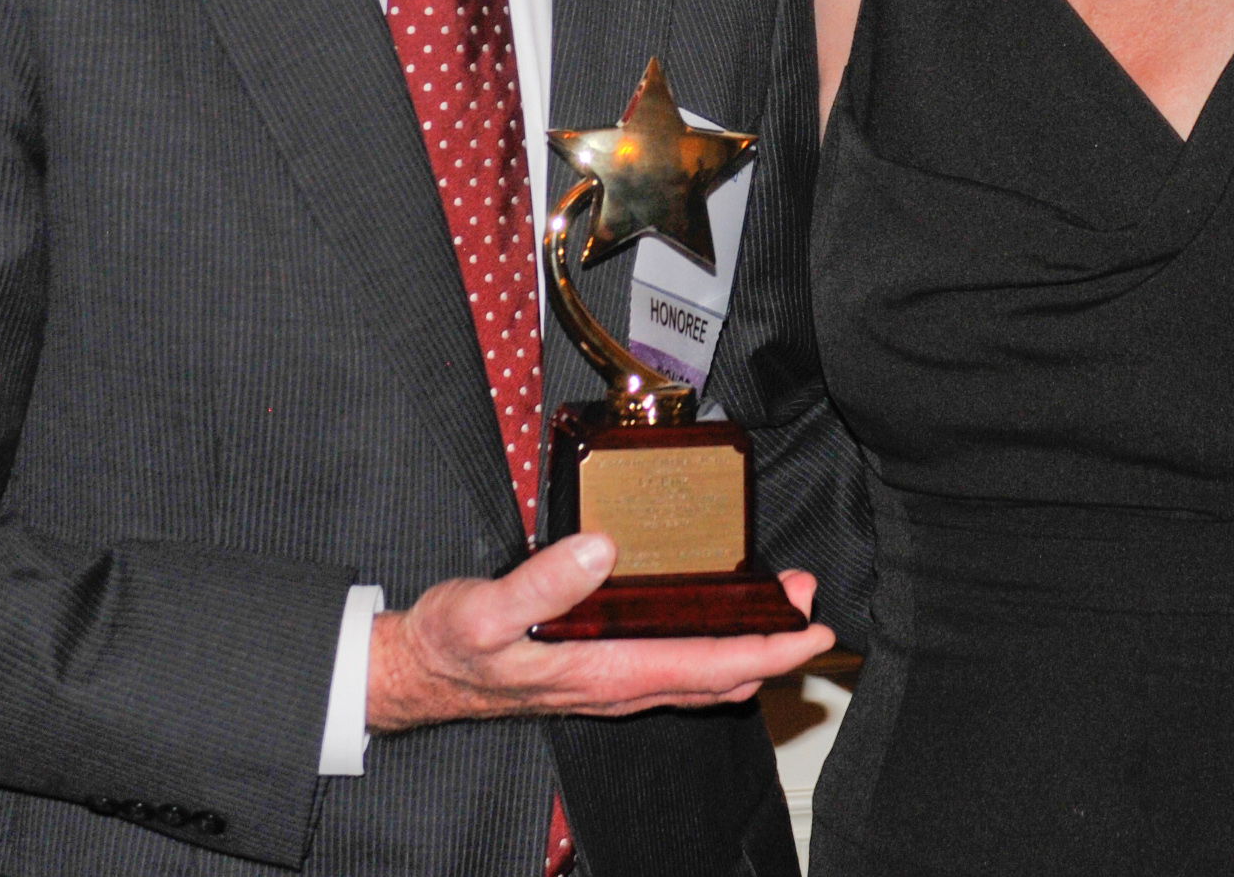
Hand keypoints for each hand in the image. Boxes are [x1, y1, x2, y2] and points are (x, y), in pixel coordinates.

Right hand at [367, 533, 834, 732]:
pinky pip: (675, 666)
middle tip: (811, 607)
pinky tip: (715, 622)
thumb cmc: (454, 645)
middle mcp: (619, 683)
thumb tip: (602, 550)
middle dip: (774, 645)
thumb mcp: (488, 610)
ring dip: (749, 645)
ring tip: (782, 609)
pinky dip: (713, 646)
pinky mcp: (601, 668)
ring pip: (701, 674)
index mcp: (605, 670)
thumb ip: (544, 582)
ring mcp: (613, 680)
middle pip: (719, 674)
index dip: (768, 649)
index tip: (810, 631)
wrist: (421, 672)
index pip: (709, 666)